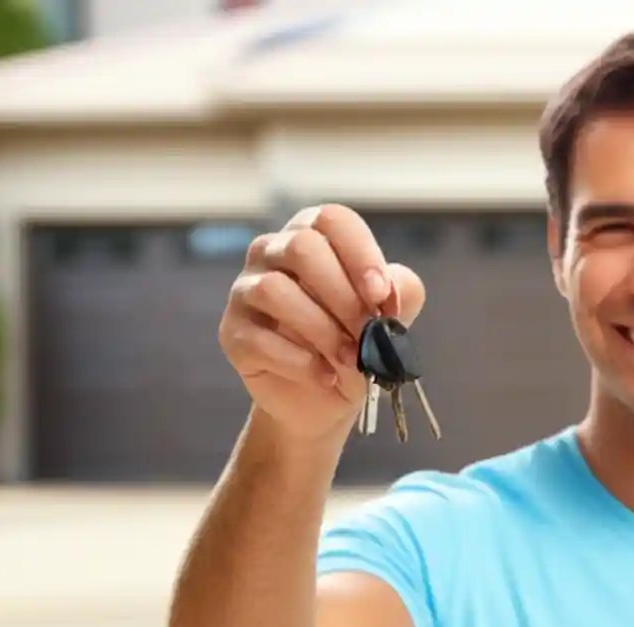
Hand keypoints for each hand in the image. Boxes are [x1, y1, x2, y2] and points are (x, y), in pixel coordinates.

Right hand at [219, 205, 425, 440]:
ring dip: (322, 329)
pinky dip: (301, 362)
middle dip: (343, 296)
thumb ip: (401, 291)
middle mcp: (272, 252)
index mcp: (313, 235)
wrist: (323, 399)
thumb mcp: (390, 315)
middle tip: (368, 332)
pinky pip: (260, 339)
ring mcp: (245, 290)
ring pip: (274, 290)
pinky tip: (325, 376)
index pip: (332, 220)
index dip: (360, 254)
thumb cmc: (354, 343)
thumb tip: (391, 290)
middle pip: (301, 248)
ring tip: (350, 358)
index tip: (381, 295)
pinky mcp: (233, 333)